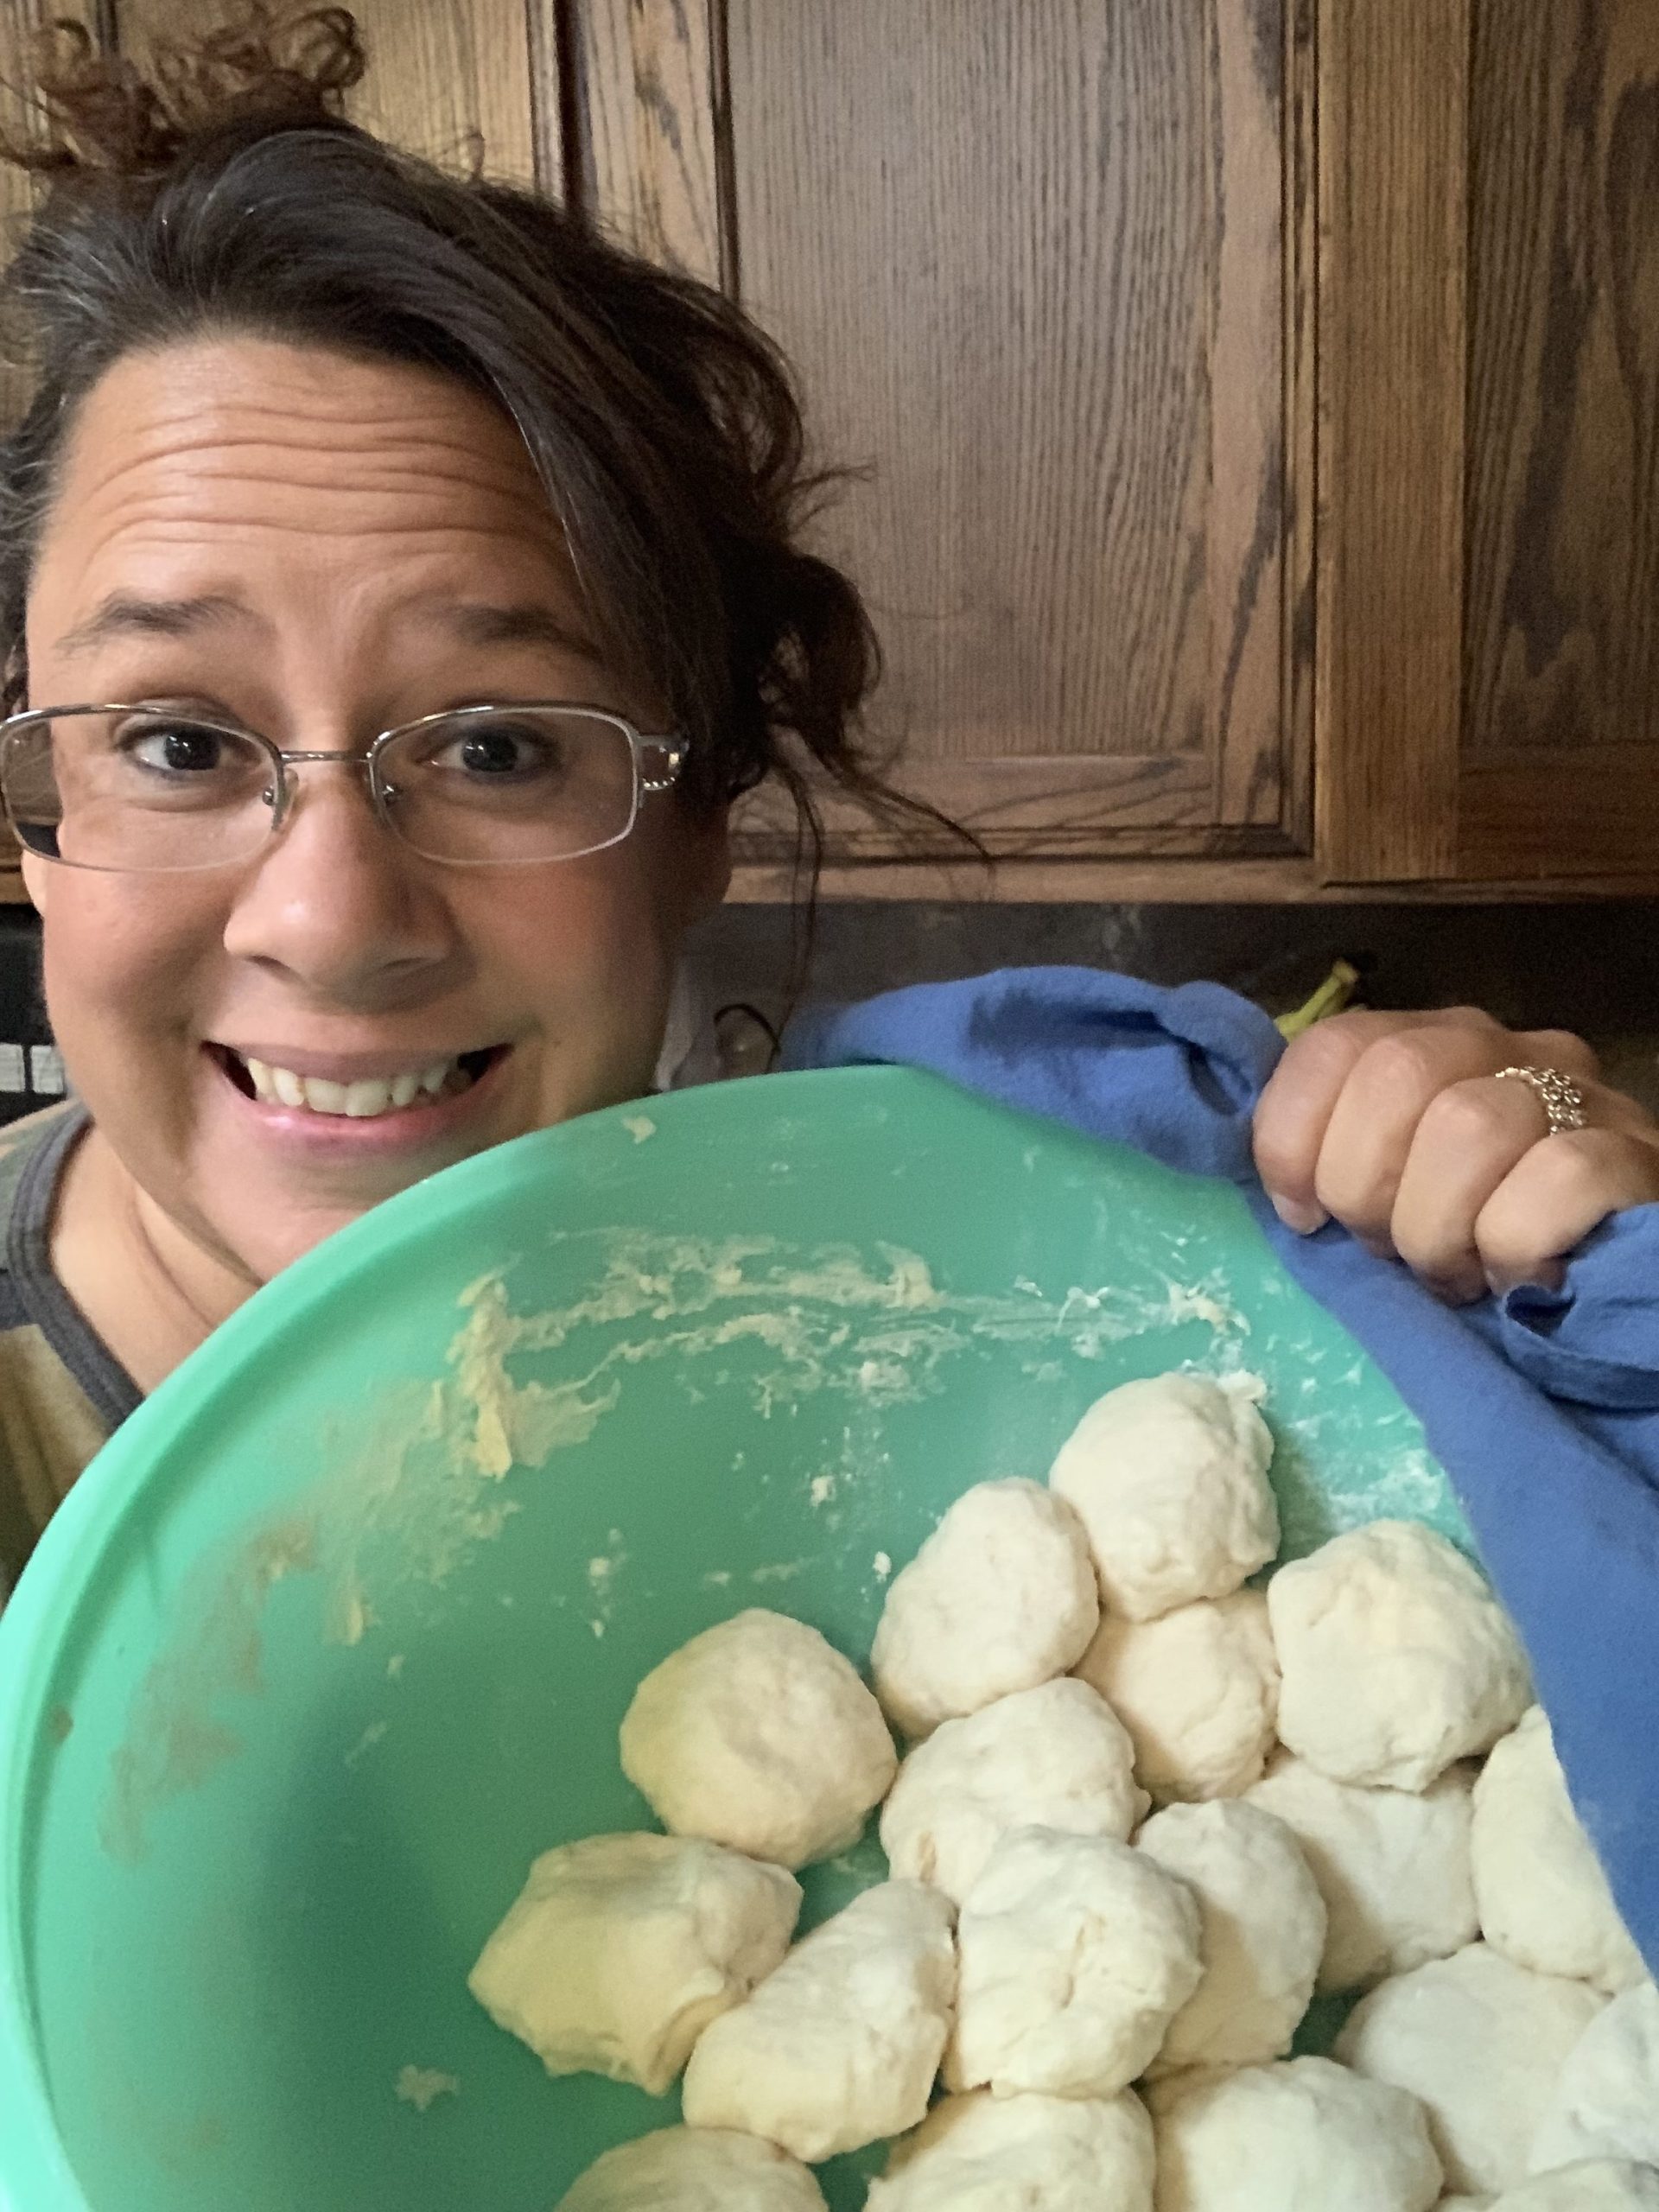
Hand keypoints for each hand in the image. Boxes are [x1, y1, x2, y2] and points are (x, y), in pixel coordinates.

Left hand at [1252, 1007, 1658, 1302]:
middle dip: (1365, 1186)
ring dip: (1437, 1227)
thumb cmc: (1484, 1246)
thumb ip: (1339, 1161)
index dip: (1293, 1134)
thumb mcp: (1396, 1195)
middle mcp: (1506, 1049)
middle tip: (1391, 1251)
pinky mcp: (1635, 1154)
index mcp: (1432, 1046)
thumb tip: (1281, 1189)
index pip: (1334, 1043)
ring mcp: (1580, 1093)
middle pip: (1393, 1076)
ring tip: (1457, 1274)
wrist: (1622, 1283)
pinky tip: (1517, 1282)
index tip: (1303, 1215)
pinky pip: (1556, 1178)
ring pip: (1468, 1124)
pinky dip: (1514, 1246)